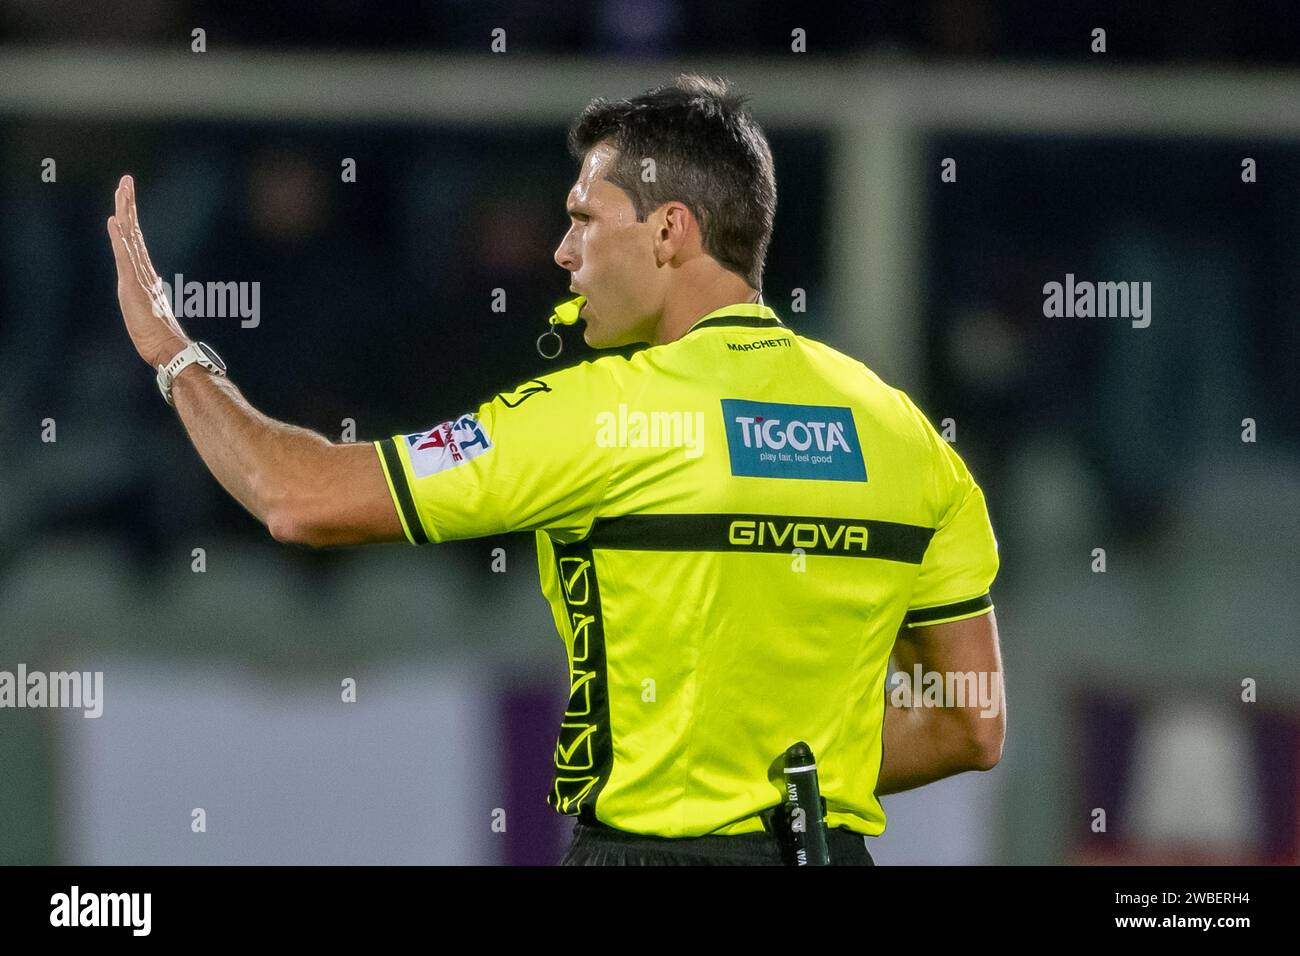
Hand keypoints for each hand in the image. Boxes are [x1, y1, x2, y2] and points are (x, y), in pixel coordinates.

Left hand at [107, 174, 189, 368]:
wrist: (170, 350)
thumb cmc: (159, 337)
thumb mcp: (149, 311)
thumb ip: (152, 293)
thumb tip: (157, 282)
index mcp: (146, 275)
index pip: (135, 240)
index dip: (130, 217)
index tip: (127, 196)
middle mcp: (144, 271)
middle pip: (134, 231)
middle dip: (129, 204)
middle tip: (127, 180)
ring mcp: (139, 278)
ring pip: (131, 238)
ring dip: (126, 212)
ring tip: (123, 189)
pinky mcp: (134, 287)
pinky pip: (125, 257)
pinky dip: (119, 238)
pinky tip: (114, 221)